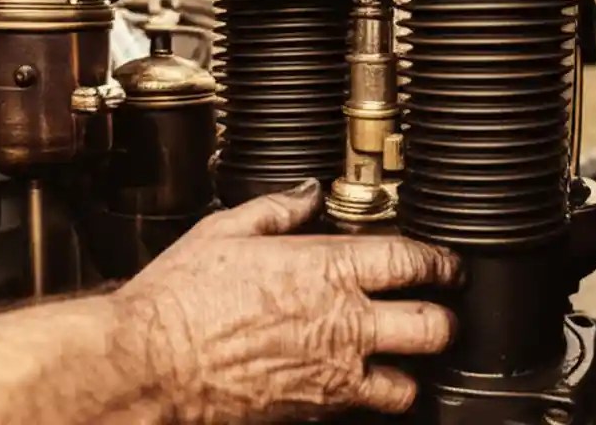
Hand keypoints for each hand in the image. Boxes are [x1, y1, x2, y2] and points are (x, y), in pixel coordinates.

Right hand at [115, 181, 461, 421]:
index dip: (440, 260)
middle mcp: (341, 323)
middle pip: (434, 325)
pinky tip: (361, 379)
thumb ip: (278, 209)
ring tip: (405, 352)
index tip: (443, 261)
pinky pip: (371, 409)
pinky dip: (376, 397)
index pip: (412, 261)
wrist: (150, 363)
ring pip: (412, 381)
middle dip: (445, 315)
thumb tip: (306, 192)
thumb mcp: (225, 231)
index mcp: (324, 269)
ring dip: (415, 365)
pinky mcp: (317, 409)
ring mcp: (333, 372)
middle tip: (439, 306)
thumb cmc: (180, 300)